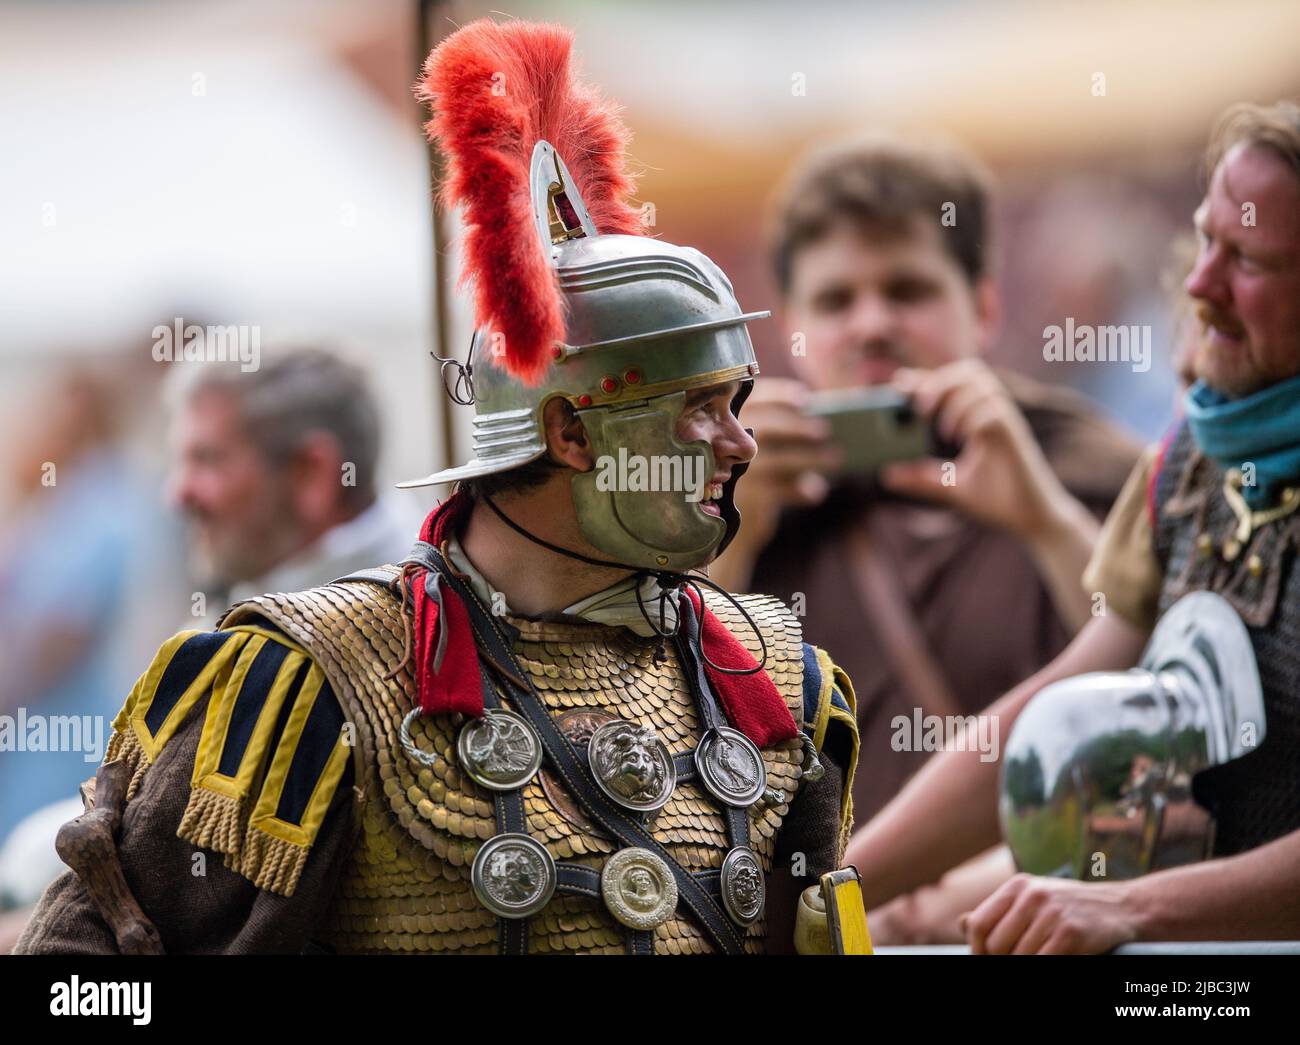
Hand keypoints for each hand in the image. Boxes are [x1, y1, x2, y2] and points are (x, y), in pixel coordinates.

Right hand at [730, 377, 841, 552]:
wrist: (713, 532)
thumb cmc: (737, 486)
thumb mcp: (746, 460)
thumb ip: (770, 440)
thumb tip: (818, 427)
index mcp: (721, 429)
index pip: (751, 403)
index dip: (779, 396)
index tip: (803, 397)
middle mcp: (725, 449)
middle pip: (768, 428)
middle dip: (800, 427)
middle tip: (824, 429)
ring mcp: (737, 475)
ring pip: (782, 460)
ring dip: (812, 457)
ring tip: (835, 458)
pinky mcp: (751, 500)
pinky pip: (785, 490)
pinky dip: (803, 490)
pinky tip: (816, 491)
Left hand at [879, 360, 1066, 539]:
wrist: (1031, 520)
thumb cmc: (998, 500)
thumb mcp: (950, 488)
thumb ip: (921, 478)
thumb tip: (886, 474)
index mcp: (979, 419)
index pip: (953, 383)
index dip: (927, 378)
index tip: (899, 385)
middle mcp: (994, 414)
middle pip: (971, 371)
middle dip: (940, 381)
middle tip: (920, 407)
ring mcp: (1006, 424)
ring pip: (983, 385)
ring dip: (955, 400)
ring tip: (941, 429)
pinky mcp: (1015, 438)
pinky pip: (994, 412)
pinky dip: (971, 418)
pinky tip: (959, 438)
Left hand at [962, 873, 1140, 953]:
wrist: (1124, 907)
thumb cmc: (1071, 908)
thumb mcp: (1033, 899)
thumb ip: (999, 912)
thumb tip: (962, 924)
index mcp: (1018, 886)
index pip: (978, 924)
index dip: (976, 950)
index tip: (983, 960)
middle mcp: (1032, 896)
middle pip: (995, 945)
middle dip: (1001, 961)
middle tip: (1014, 963)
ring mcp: (1052, 914)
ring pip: (1018, 957)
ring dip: (1025, 965)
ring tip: (1040, 958)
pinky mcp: (1071, 934)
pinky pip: (1042, 962)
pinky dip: (1043, 967)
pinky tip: (1054, 961)